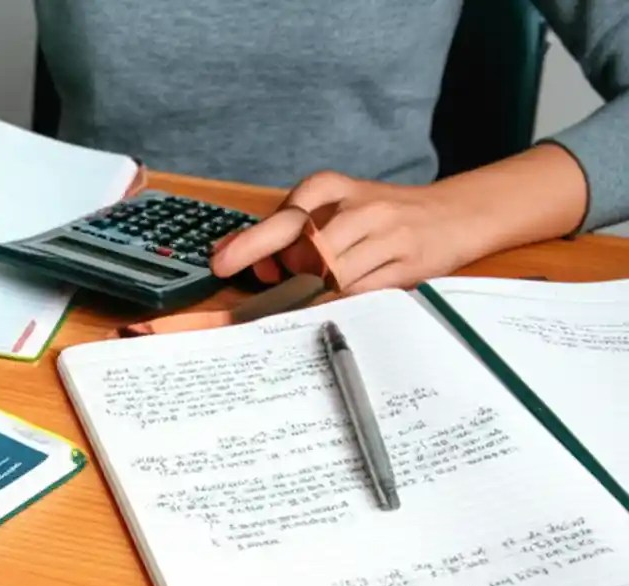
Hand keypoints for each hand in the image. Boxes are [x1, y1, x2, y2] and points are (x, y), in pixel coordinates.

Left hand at [210, 170, 491, 294]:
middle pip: (305, 245)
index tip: (222, 264)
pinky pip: (360, 292)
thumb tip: (236, 254)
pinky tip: (321, 308)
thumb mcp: (335, 207)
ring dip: (305, 293)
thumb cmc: (382, 215)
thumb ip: (288, 230)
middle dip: (274, 271)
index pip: (283, 216)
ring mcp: (385, 236)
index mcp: (332, 186)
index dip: (250, 245)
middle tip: (256, 288)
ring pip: (331, 272)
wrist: (455, 212)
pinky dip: (335, 304)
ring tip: (294, 300)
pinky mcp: (406, 265)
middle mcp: (359, 206)